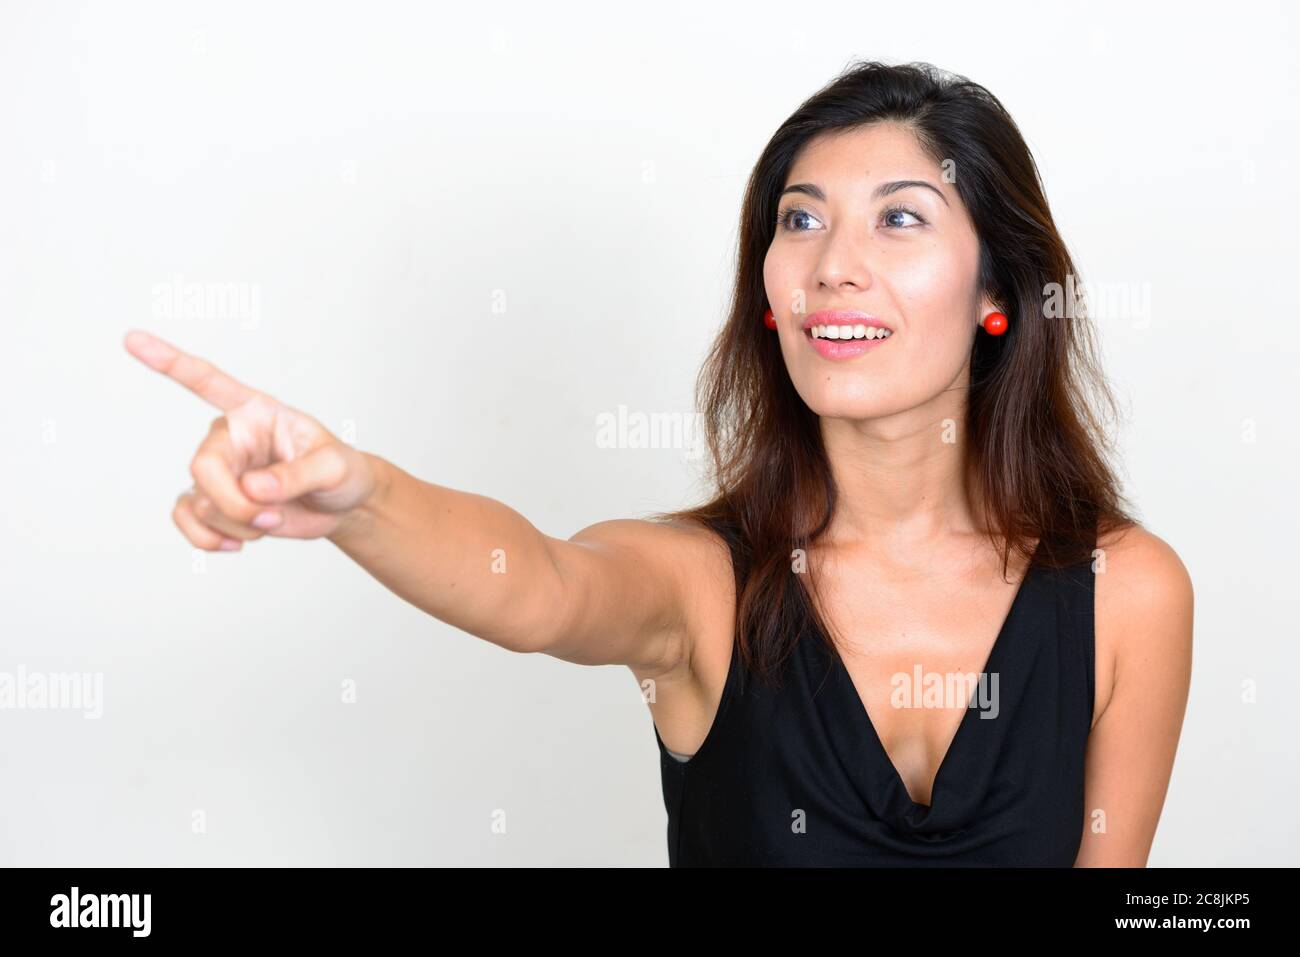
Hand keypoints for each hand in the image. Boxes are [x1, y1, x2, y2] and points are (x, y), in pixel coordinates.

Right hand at [123, 329, 381, 548]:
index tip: (132, 338)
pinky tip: (236, 543)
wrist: (342, 506)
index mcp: (255, 412)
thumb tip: (253, 489)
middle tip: (272, 517)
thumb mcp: (334, 467)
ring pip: (200, 502)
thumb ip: (297, 474)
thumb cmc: (341, 472)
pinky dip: (208, 540)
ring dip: (239, 525)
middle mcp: (229, 437)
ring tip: (273, 521)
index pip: (207, 381)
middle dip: (236, 504)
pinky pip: (188, 521)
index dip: (169, 362)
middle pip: (202, 467)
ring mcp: (218, 472)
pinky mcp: (213, 502)